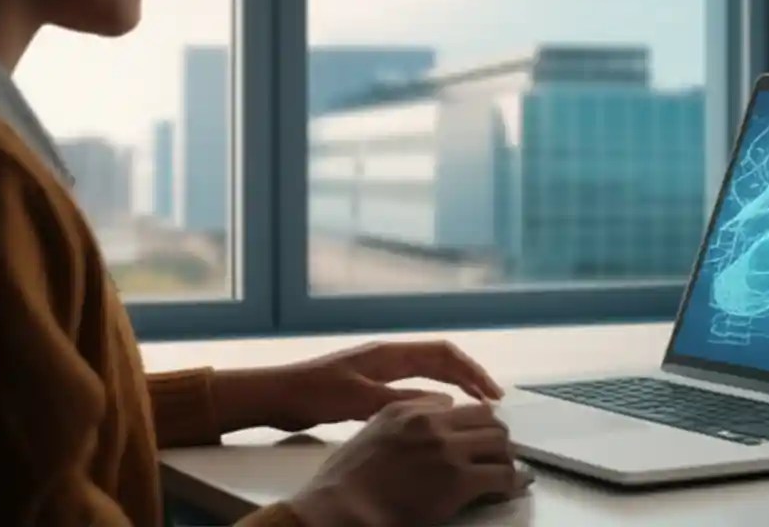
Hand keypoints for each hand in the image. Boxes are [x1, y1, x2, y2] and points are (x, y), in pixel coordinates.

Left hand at [273, 340, 505, 431]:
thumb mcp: (359, 400)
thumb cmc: (314, 395)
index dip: (471, 371)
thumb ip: (402, 401)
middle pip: (440, 360)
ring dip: (454, 385)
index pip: (443, 355)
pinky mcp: (368, 383)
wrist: (276, 395)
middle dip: (469, 377)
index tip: (491, 394)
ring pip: (427, 372)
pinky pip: (413, 384)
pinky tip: (436, 413)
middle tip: (493, 401)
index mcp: (389, 355)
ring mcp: (378, 369)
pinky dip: (433, 394)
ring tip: (474, 406)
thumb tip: (445, 402)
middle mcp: (387, 356)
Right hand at [288, 399, 530, 526]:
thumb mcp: (372, 430)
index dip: (472, 424)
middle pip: (487, 419)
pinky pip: (502, 475)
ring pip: (500, 443)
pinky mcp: (460, 480)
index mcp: (410, 410)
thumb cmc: (346, 479)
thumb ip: (404, 416)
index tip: (475, 438)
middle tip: (495, 455)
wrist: (342, 509)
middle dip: (495, 437)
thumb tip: (437, 411)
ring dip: (505, 458)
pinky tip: (509, 489)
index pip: (459, 407)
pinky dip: (510, 482)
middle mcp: (434, 423)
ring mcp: (449, 450)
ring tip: (503, 473)